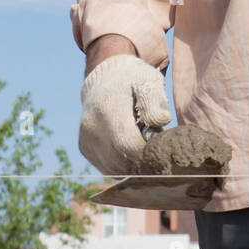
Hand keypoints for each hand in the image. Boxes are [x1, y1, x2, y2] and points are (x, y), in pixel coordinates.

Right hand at [79, 53, 170, 175]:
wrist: (106, 79)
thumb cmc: (134, 80)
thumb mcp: (148, 81)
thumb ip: (155, 101)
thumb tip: (163, 120)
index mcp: (108, 110)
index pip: (129, 145)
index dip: (150, 152)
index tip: (162, 146)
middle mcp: (92, 128)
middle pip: (123, 161)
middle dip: (144, 160)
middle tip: (156, 145)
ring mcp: (87, 140)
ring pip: (116, 169)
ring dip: (134, 164)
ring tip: (143, 142)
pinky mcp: (85, 149)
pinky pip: (109, 168)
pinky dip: (123, 164)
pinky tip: (131, 147)